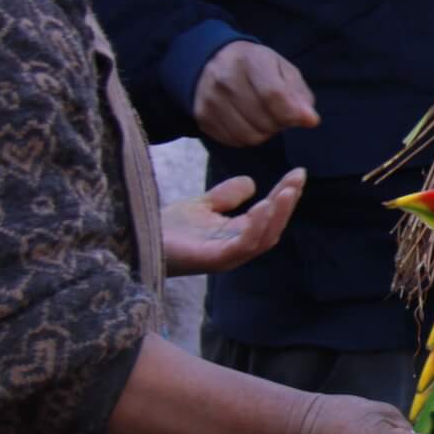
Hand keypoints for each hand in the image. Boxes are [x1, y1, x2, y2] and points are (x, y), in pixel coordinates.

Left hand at [164, 169, 305, 275]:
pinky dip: (255, 228)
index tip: (298, 173)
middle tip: (297, 180)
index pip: (269, 214)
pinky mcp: (213, 260)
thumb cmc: (167, 228)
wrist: (136, 237)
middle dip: (287, 204)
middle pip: (272, 227)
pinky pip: (242, 246)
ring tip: (286, 192)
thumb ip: (226, 196)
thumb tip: (252, 182)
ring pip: (263, 239)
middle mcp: (236, 247)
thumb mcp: (202, 204)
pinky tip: (261, 206)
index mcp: (236, 234)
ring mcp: (226, 256)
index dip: (285, 194)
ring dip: (278, 216)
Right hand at [194, 41, 319, 147]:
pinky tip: (250, 122)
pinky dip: (248, 137)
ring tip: (267, 117)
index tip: (310, 120)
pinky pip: (234, 141)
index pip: (273, 95)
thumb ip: (299, 94)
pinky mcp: (202, 117)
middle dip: (282, 123)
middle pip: (264, 119)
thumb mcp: (283, 69)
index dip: (294, 113)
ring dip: (266, 132)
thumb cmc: (257, 67)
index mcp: (249, 60)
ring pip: (250, 135)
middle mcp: (224, 79)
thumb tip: (310, 120)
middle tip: (282, 114)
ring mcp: (210, 99)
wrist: (215, 61)